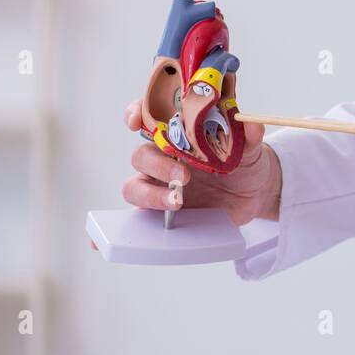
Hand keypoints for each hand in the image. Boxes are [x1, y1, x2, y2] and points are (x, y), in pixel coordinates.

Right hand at [119, 96, 279, 225]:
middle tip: (185, 177)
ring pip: (134, 186)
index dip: (136, 114)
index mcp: (178, 131)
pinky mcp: (160, 211)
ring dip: (151, 195)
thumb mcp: (251, 147)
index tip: (136, 122)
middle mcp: (162, 155)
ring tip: (177, 203)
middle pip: (141, 155)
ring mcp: (158, 184)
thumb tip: (251, 125)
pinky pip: (133, 219)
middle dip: (158, 165)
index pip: (147, 115)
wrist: (254, 191)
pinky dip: (108, 230)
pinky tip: (100, 240)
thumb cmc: (245, 160)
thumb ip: (249, 136)